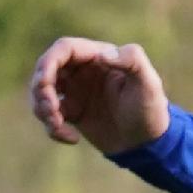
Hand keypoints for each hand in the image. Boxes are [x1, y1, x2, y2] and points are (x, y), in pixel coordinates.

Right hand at [27, 36, 170, 154]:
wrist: (149, 144)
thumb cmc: (151, 110)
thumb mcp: (149, 83)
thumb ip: (132, 60)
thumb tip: (102, 55)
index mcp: (99, 57)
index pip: (64, 49)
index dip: (49, 62)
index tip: (45, 83)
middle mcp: (83, 71)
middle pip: (46, 69)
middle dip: (41, 89)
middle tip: (51, 110)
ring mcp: (75, 92)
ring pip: (41, 92)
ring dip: (42, 109)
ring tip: (58, 126)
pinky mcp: (72, 113)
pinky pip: (49, 116)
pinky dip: (52, 128)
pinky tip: (72, 139)